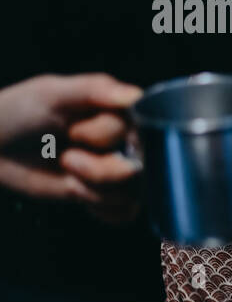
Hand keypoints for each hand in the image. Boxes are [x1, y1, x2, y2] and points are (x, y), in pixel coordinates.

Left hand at [0, 73, 142, 223]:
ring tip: (69, 174)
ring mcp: (117, 169)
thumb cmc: (18, 112)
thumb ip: (94, 89)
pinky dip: (102, 209)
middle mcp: (127, 141)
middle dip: (101, 171)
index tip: (76, 133)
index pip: (142, 128)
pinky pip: (125, 211)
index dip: (108, 137)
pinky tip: (79, 193)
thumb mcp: (52, 94)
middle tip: (67, 158)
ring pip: (133, 192)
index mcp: (121, 111)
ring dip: (95, 190)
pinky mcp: (106, 195)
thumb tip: (134, 97)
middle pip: (142, 167)